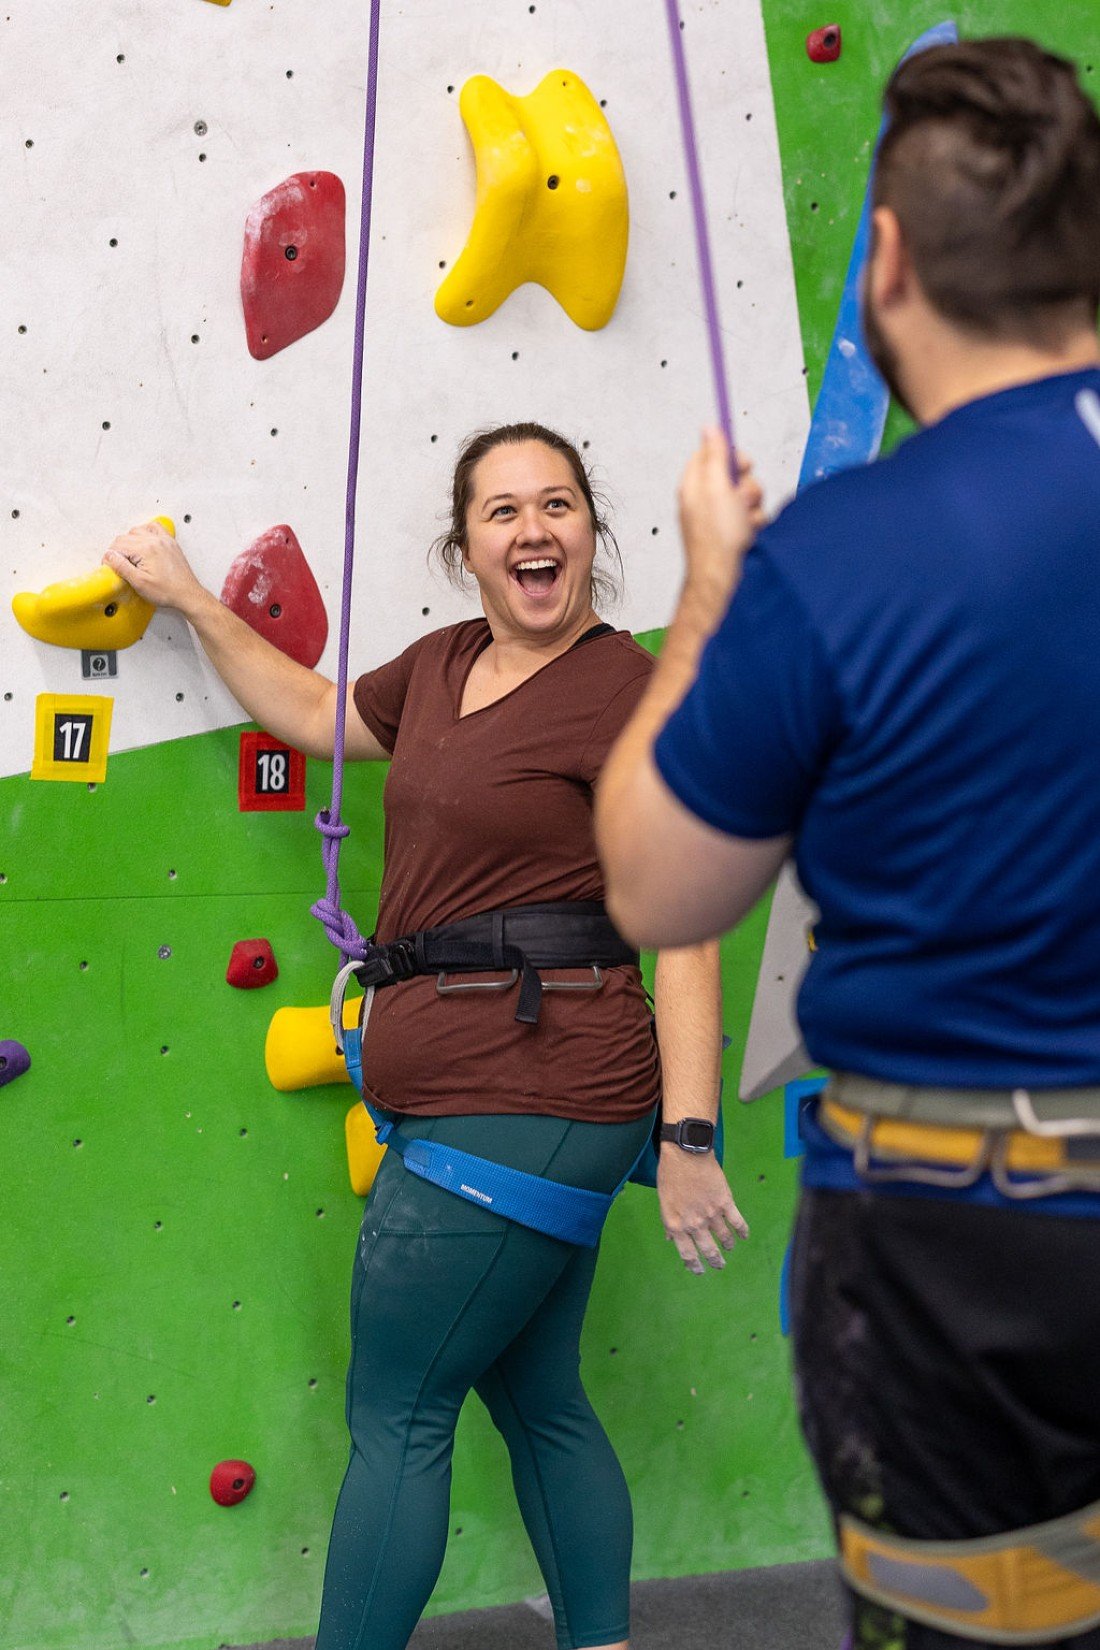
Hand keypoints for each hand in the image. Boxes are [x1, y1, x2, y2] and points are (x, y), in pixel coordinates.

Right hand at [102, 521, 207, 617]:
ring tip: (130, 556)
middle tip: (119, 564)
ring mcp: (164, 540)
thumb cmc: (168, 591)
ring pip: (138, 530)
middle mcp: (156, 540)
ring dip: (130, 540)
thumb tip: (109, 556)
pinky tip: (143, 543)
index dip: (110, 557)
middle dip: (118, 550)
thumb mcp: (139, 583)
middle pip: (125, 537)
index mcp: (146, 549)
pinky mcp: (170, 543)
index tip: (110, 566)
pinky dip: (145, 532)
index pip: (118, 545)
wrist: (188, 594)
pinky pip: (154, 528)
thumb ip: (121, 567)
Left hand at [657, 1147, 749, 1274]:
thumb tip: (670, 1239)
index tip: (699, 1271)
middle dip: (715, 1261)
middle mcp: (694, 1224)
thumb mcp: (664, 1201)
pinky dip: (742, 1231)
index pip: (687, 1254)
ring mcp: (711, 1215)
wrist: (686, 1154)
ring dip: (728, 1245)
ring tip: (730, 1248)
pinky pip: (737, 1222)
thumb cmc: (670, 1175)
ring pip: (724, 1238)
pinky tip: (744, 1236)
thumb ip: (670, 1223)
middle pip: (708, 1250)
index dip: (694, 1266)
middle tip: (719, 1265)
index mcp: (676, 1225)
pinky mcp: (725, 1203)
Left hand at [678, 427, 765, 610]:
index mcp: (694, 485)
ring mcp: (721, 517)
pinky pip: (754, 516)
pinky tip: (749, 536)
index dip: (729, 455)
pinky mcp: (735, 532)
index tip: (741, 464)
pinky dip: (756, 524)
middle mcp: (706, 499)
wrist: (724, 579)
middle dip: (747, 485)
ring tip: (745, 524)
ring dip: (753, 507)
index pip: (710, 454)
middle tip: (741, 500)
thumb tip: (709, 426)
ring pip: (749, 496)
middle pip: (735, 474)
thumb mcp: (717, 487)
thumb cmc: (717, 538)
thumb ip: (716, 455)